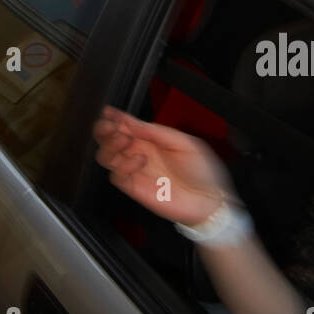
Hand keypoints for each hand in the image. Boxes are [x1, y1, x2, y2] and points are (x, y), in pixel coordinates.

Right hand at [93, 107, 234, 225]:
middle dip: (104, 130)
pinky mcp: (135, 188)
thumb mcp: (184, 142)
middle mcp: (140, 153)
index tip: (108, 112)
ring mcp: (136, 171)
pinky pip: (117, 176)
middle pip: (109, 140)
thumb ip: (156, 132)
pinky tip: (139, 160)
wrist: (209, 201)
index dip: (114, 117)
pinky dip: (123, 165)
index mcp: (151, 140)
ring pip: (107, 157)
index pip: (126, 126)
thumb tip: (133, 122)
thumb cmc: (202, 172)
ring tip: (124, 140)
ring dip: (110, 146)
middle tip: (109, 126)